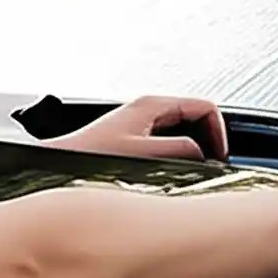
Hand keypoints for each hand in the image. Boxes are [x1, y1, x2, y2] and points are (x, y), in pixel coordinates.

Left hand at [47, 96, 228, 160]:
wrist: (56, 165)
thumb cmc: (88, 157)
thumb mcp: (142, 153)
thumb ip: (178, 151)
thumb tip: (204, 155)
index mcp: (153, 105)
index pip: (205, 108)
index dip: (219, 132)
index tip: (221, 156)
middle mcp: (148, 109)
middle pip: (197, 117)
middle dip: (210, 140)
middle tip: (213, 165)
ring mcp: (141, 122)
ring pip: (184, 130)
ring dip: (195, 149)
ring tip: (196, 170)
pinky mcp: (135, 137)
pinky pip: (170, 141)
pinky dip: (179, 154)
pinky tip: (174, 172)